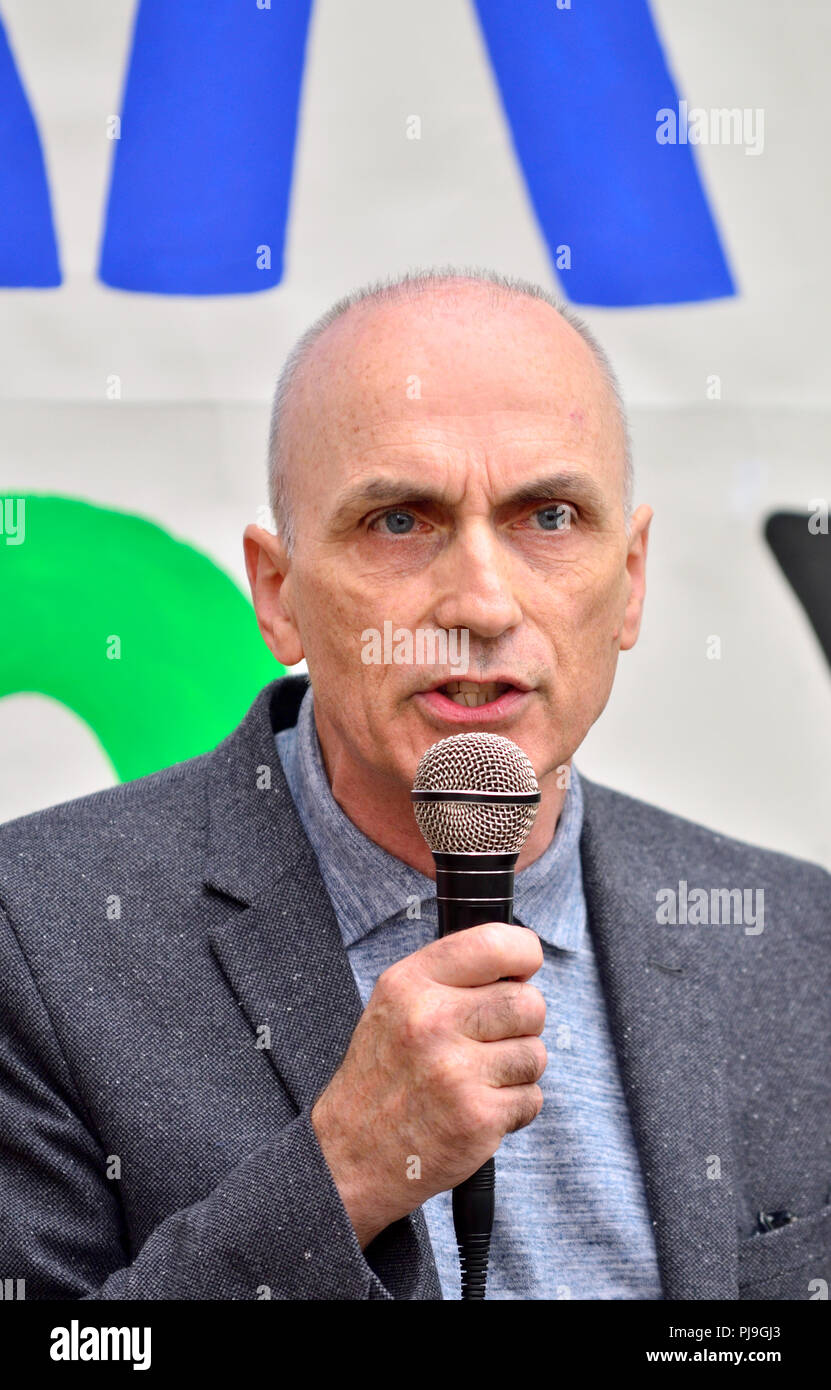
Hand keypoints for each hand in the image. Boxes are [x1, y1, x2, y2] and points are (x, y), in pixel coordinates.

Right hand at [311, 922, 545, 1248]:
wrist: (349, 1155)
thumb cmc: (382, 1076)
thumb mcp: (394, 1005)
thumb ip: (451, 978)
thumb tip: (520, 966)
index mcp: (410, 984)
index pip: (494, 945)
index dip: (524, 955)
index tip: (524, 970)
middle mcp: (432, 1021)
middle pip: (529, 1002)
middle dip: (523, 1023)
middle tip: (492, 1040)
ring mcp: (456, 1071)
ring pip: (536, 1053)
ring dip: (518, 1069)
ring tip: (478, 1079)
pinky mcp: (477, 1117)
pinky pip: (532, 1098)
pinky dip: (514, 1107)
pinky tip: (478, 1109)